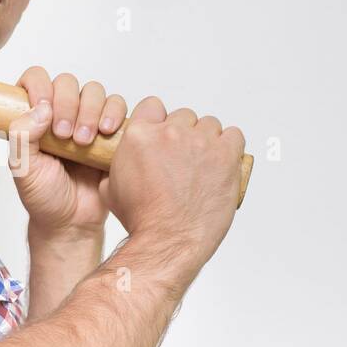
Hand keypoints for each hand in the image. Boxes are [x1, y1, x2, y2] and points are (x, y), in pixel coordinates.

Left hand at [7, 67, 128, 239]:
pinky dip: (114, 113)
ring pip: (94, 91)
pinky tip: (106, 132)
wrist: (72, 222)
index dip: (39, 85)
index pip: (35, 79)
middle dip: (67, 104)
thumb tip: (41, 108)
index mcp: (32, 116)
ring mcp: (86, 120)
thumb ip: (22, 137)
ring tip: (84, 141)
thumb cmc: (44, 196)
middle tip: (65, 135)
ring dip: (90, 110)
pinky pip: (117, 106)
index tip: (42, 107)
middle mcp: (59, 113)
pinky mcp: (110, 131)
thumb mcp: (23, 169)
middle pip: (67, 82)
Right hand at [101, 103, 245, 281]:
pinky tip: (223, 163)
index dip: (159, 120)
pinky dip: (230, 146)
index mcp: (139, 136)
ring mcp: (199, 142)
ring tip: (204, 165)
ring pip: (209, 125)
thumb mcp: (111, 189)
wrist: (168, 241)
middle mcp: (169, 132)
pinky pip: (234, 135)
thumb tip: (122, 162)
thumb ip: (117, 166)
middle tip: (184, 159)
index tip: (163, 134)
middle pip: (183, 116)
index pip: (152, 106)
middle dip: (184, 135)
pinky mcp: (225, 155)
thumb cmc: (143, 221)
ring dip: (207, 141)